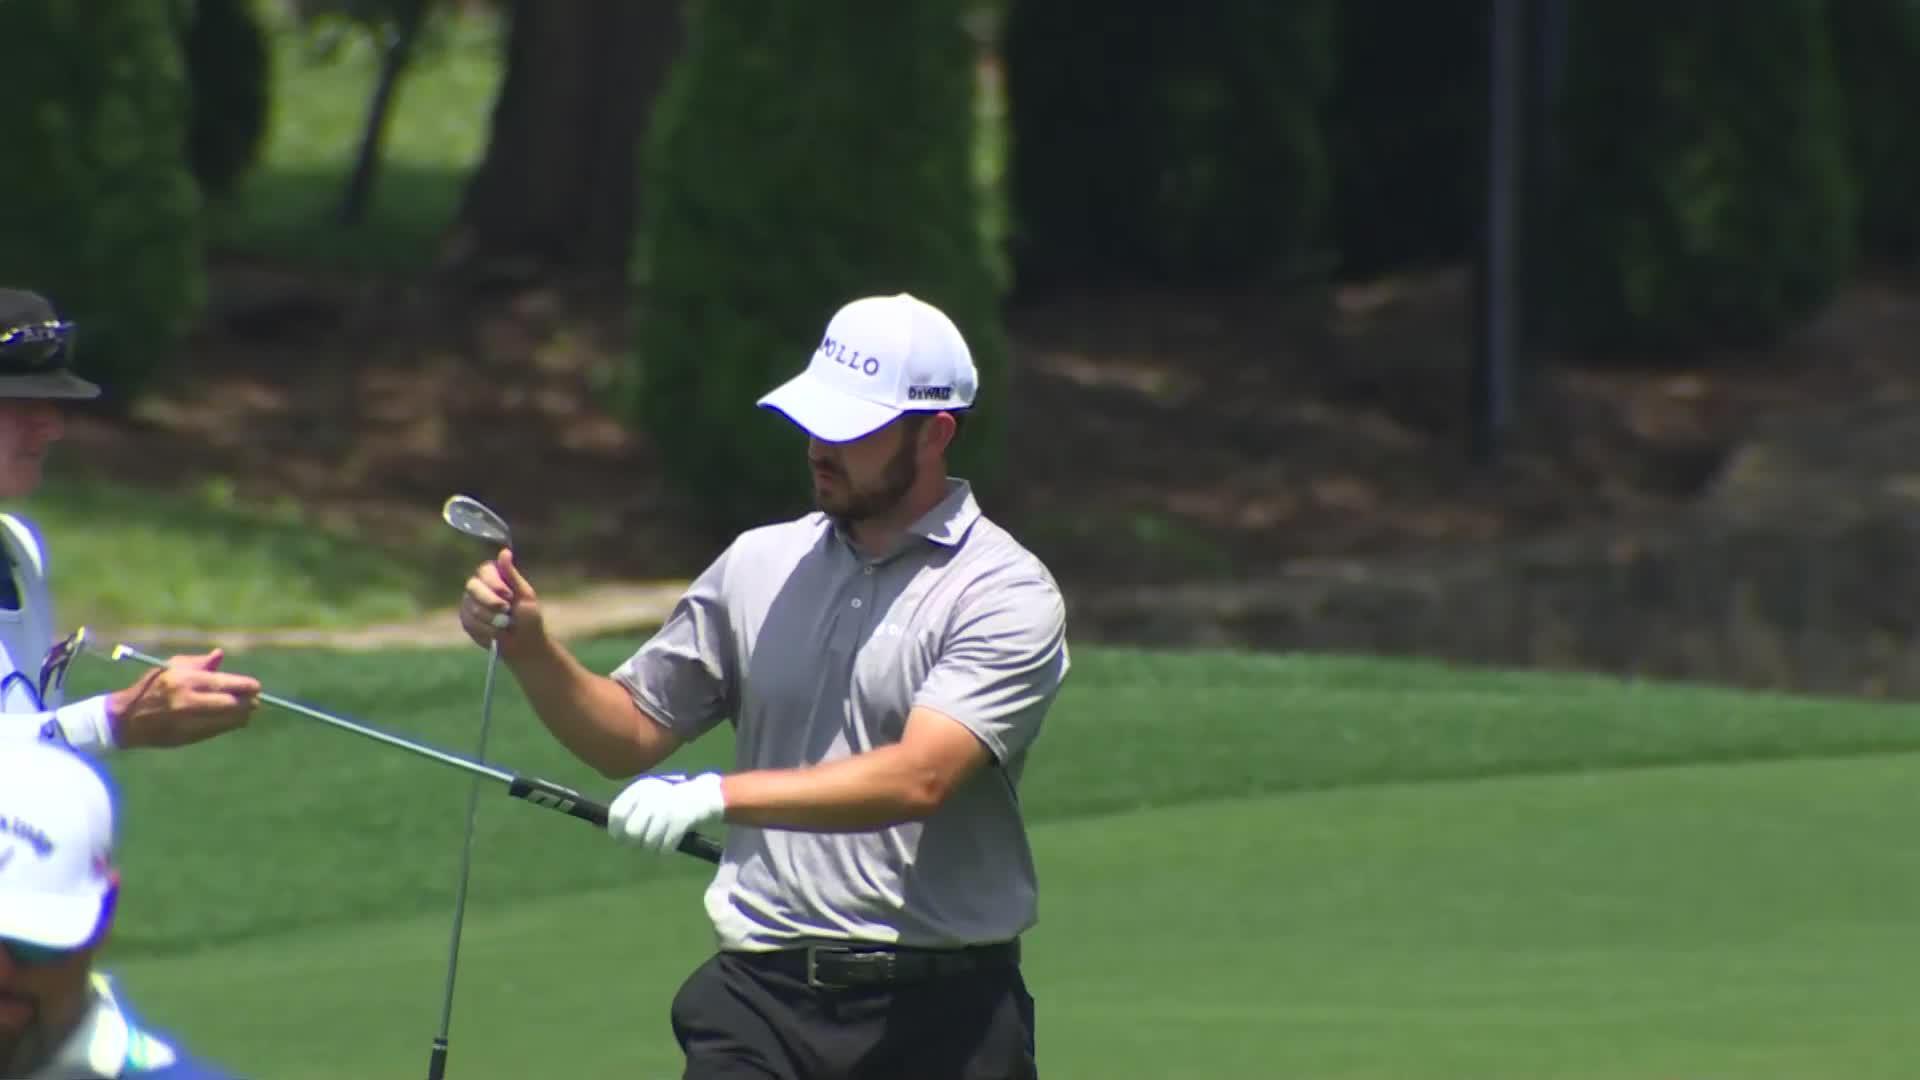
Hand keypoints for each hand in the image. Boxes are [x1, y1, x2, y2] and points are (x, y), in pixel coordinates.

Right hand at [106, 649, 261, 748]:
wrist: (126, 720)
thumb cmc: (151, 687)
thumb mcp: (170, 668)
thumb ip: (198, 663)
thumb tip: (220, 655)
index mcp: (184, 681)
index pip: (225, 684)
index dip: (246, 686)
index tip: (256, 686)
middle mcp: (187, 702)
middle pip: (232, 705)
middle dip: (248, 702)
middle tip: (256, 699)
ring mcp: (188, 722)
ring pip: (228, 721)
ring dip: (242, 715)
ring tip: (246, 709)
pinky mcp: (188, 738)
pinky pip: (218, 731)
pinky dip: (229, 724)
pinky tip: (232, 719)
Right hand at [459, 549, 543, 658]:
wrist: (524, 645)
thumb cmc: (529, 618)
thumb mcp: (525, 595)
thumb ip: (512, 575)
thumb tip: (505, 552)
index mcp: (495, 577)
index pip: (484, 570)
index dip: (494, 583)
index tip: (508, 595)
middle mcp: (479, 587)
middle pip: (472, 586)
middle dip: (490, 602)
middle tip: (506, 612)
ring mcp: (470, 604)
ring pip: (471, 607)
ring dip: (492, 619)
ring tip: (506, 625)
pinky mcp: (466, 620)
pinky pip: (469, 622)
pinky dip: (486, 630)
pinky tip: (496, 633)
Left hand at [607, 772, 726, 853]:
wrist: (703, 795)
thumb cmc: (669, 801)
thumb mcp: (647, 798)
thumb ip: (629, 812)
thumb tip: (609, 833)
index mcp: (640, 788)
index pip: (616, 813)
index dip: (616, 830)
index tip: (622, 838)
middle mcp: (652, 795)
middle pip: (632, 832)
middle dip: (635, 843)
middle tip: (642, 843)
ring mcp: (667, 807)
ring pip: (649, 842)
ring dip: (653, 848)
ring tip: (658, 843)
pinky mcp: (682, 819)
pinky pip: (665, 847)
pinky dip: (666, 850)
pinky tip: (670, 844)